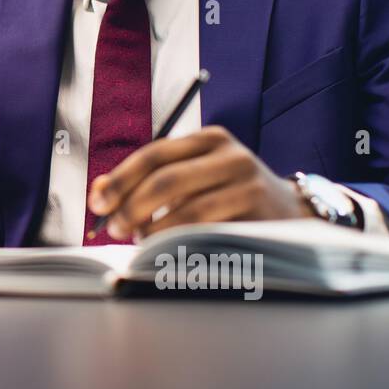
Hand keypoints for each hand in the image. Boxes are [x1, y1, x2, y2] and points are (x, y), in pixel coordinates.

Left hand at [87, 125, 315, 241]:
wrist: (291, 212)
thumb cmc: (228, 195)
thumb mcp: (192, 177)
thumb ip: (146, 180)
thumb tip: (98, 190)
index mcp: (209, 139)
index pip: (154, 154)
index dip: (120, 179)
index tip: (97, 203)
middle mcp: (230, 155)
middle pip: (166, 181)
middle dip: (132, 208)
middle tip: (115, 229)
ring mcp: (248, 183)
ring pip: (187, 210)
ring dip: (155, 232)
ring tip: (142, 241)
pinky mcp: (259, 214)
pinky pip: (210, 232)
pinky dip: (181, 243)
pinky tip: (169, 249)